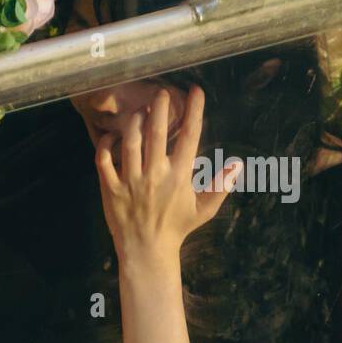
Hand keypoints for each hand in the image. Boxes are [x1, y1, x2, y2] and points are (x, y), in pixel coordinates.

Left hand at [94, 85, 240, 266]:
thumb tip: (238, 164)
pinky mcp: (111, 189)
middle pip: (157, 132)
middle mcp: (155, 175)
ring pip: (130, 142)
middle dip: (160, 108)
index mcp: (179, 177)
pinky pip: (103, 160)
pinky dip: (106, 144)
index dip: (195, 110)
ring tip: (139, 111)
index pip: (191, 136)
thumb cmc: (176, 228)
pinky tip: (112, 135)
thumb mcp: (204, 210)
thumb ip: (221, 186)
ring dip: (134, 122)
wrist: (146, 251)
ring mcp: (130, 181)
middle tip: (161, 93)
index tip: (196, 91)